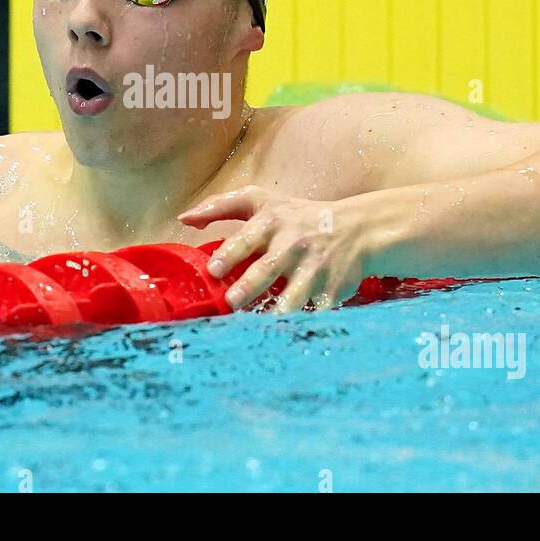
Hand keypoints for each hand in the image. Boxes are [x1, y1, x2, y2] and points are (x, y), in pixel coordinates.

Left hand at [178, 186, 368, 313]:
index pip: (246, 238)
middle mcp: (292, 245)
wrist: (356, 229)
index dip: (229, 254)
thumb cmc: (298, 216)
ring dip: (277, 311)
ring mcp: (313, 269)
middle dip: (249, 286)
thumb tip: (183, 219)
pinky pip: (315, 311)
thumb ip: (221, 207)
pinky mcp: (331, 291)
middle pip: (267, 268)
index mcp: (271, 222)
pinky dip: (303, 325)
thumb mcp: (262, 202)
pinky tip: (287, 338)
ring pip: (293, 295)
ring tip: (259, 327)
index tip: (213, 270)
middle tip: (232, 301)